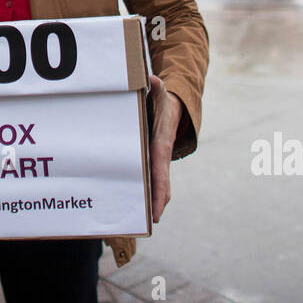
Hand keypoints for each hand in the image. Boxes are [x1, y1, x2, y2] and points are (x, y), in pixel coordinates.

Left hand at [147, 74, 182, 224]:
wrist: (174, 106)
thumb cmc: (164, 102)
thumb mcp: (160, 93)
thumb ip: (156, 88)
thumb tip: (152, 79)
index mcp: (161, 145)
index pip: (161, 173)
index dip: (159, 192)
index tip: (157, 211)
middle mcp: (160, 157)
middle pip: (158, 185)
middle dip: (154, 204)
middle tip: (146, 223)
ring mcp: (156, 160)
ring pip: (153, 184)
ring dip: (147, 200)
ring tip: (134, 219)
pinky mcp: (150, 160)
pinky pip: (147, 177)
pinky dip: (142, 190)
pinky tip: (128, 200)